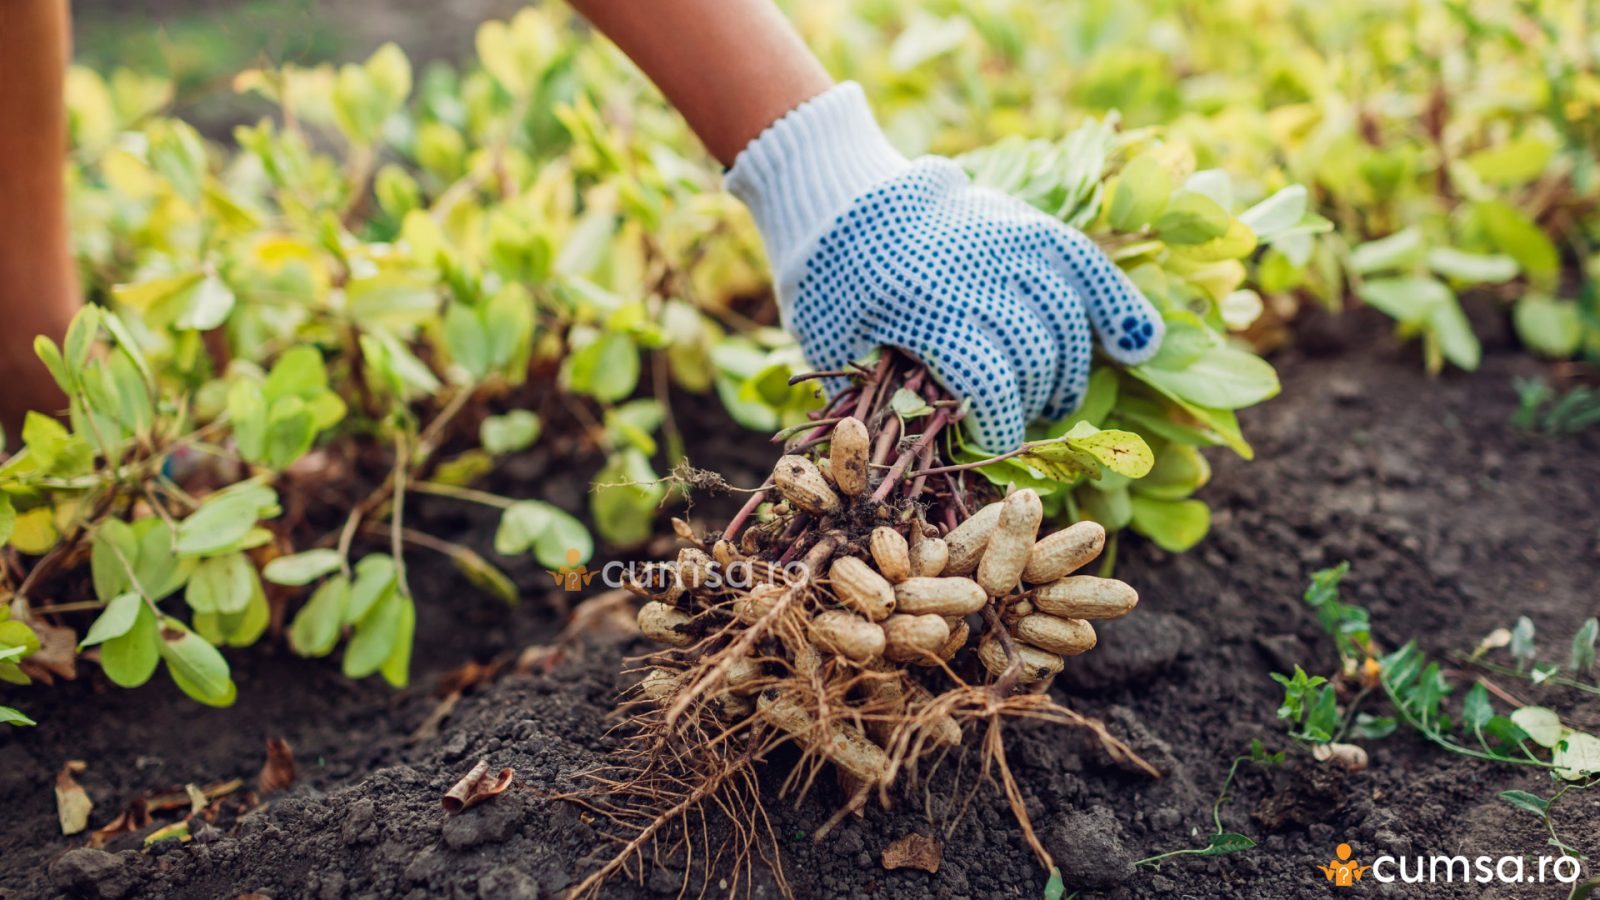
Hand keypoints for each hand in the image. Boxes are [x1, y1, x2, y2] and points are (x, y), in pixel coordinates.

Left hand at [728, 84, 1161, 451]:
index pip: (991, 384)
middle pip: (1035, 355)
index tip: (996, 450)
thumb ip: (873, 396)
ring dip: (1069, 370)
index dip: (1001, 429)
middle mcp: (977, 272)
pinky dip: (1119, 306)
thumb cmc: (830, 285)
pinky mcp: (1029, 224)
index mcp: (924, 307)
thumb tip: (915, 451)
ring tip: (1055, 398)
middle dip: (1033, 403)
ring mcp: (1009, 242)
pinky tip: (1138, 345)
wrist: (840, 197)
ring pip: (1067, 319)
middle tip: (1019, 421)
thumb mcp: (834, 344)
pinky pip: (1087, 267)